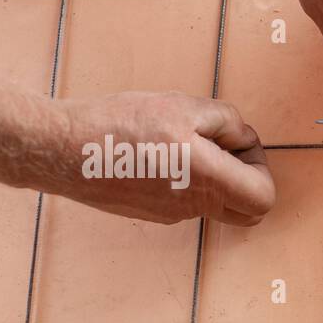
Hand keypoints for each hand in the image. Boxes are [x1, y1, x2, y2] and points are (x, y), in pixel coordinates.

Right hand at [48, 92, 274, 225]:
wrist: (58, 149)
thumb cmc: (119, 125)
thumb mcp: (182, 107)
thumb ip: (225, 121)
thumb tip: (242, 137)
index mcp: (208, 182)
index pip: (264, 199)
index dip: (260, 167)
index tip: (237, 142)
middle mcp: (194, 207)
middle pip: (247, 210)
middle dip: (246, 178)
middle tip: (222, 146)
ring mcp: (171, 215)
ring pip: (213, 201)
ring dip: (212, 172)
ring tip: (178, 138)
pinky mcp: (151, 212)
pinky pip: (185, 199)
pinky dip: (185, 177)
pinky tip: (156, 150)